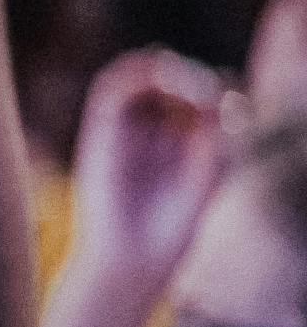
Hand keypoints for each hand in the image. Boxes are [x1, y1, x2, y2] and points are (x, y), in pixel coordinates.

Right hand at [68, 48, 231, 291]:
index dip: (211, 89)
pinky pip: (110, 91)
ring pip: (139, 82)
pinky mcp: (100, 133)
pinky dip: (131, 73)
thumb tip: (224, 87)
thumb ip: (217, 132)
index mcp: (181, 147)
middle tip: (205, 90)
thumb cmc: (173, 228)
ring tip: (178, 75)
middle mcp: (152, 136)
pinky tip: (156, 70)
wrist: (131, 257)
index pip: (197, 101)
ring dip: (160, 69)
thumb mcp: (210, 173)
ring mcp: (125, 133)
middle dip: (188, 78)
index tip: (226, 99)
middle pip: (169, 87)